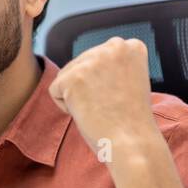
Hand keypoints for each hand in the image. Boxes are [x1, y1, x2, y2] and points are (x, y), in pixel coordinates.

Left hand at [48, 36, 160, 157]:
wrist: (131, 142)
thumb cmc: (130, 120)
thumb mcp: (129, 81)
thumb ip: (112, 67)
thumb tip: (86, 68)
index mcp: (131, 46)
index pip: (100, 59)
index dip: (106, 83)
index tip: (121, 96)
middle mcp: (114, 45)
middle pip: (81, 65)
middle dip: (89, 89)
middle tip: (109, 105)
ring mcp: (92, 59)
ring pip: (67, 76)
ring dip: (77, 96)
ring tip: (100, 109)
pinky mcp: (72, 77)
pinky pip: (55, 91)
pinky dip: (66, 107)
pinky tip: (88, 113)